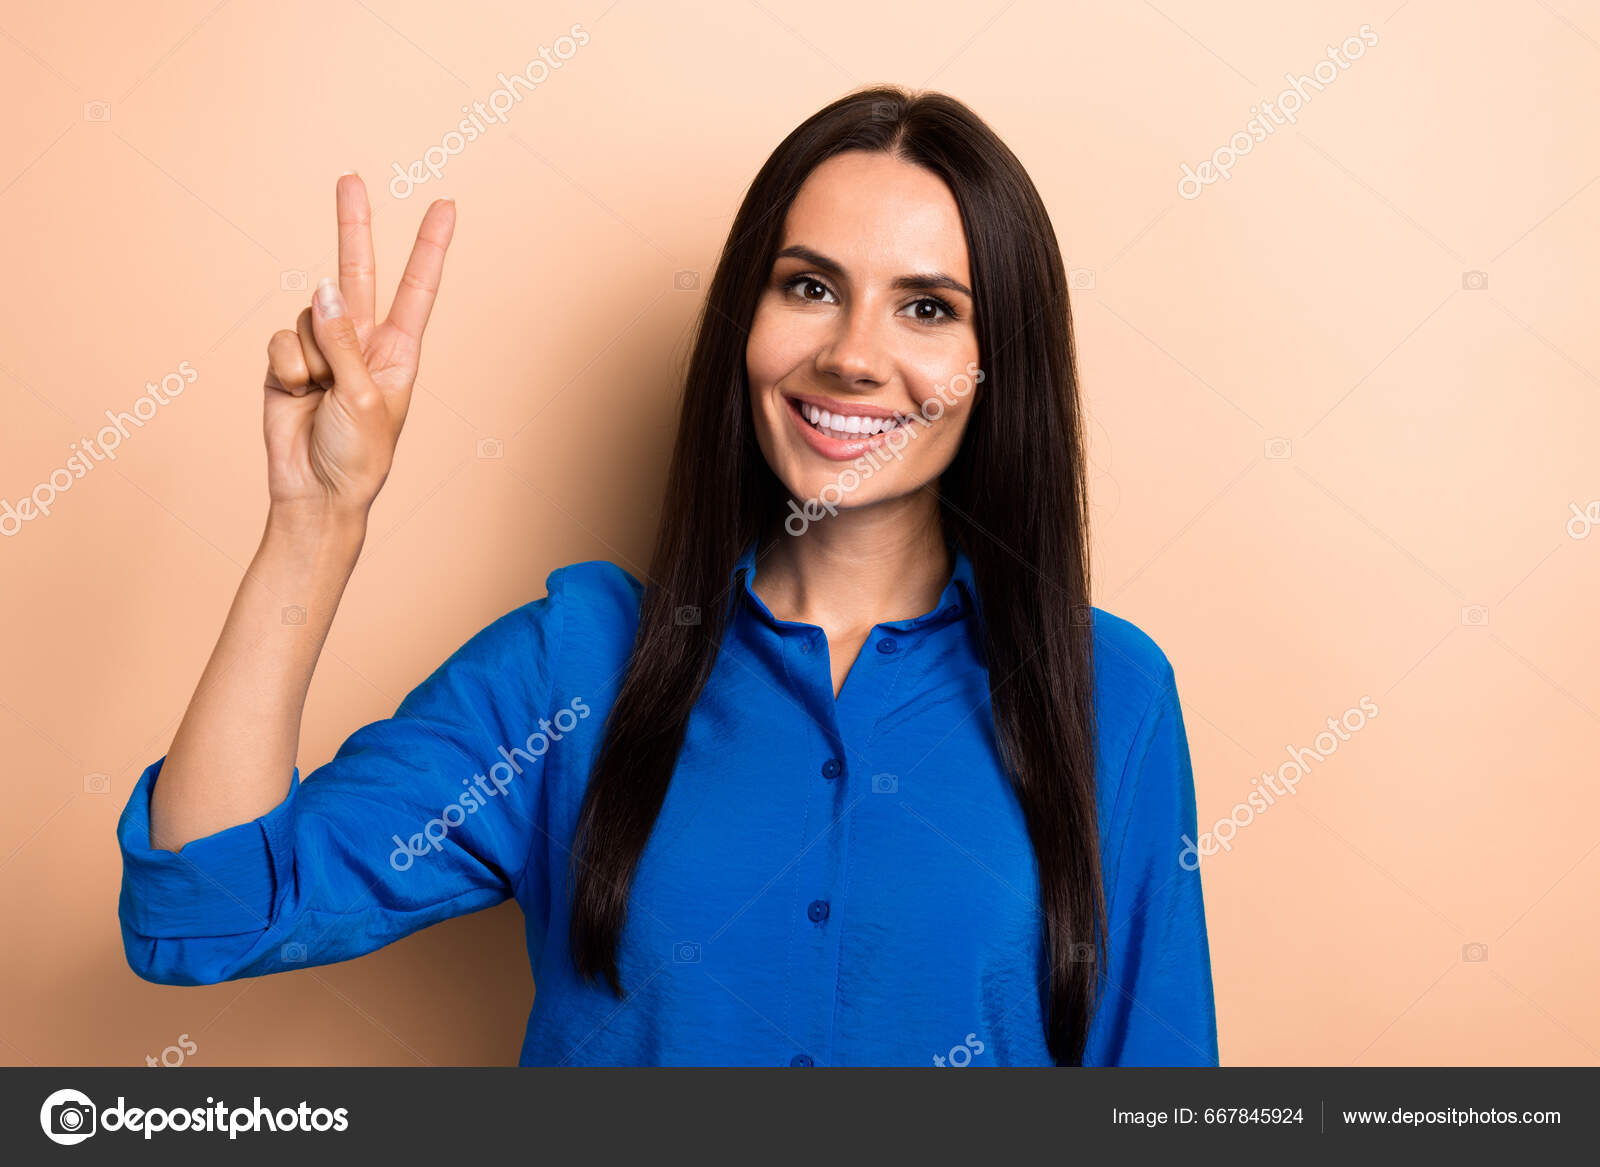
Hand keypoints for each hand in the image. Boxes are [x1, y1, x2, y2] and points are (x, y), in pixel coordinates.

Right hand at [263, 175, 454, 517]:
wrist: (315, 493)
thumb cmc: (357, 456)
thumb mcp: (363, 398)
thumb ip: (343, 340)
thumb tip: (322, 287)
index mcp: (399, 351)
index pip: (418, 287)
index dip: (430, 246)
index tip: (446, 205)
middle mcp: (362, 342)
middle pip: (357, 272)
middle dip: (352, 224)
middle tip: (351, 177)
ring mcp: (324, 349)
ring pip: (308, 316)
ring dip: (311, 358)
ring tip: (320, 396)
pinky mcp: (288, 362)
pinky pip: (281, 341)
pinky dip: (287, 369)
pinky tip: (297, 396)